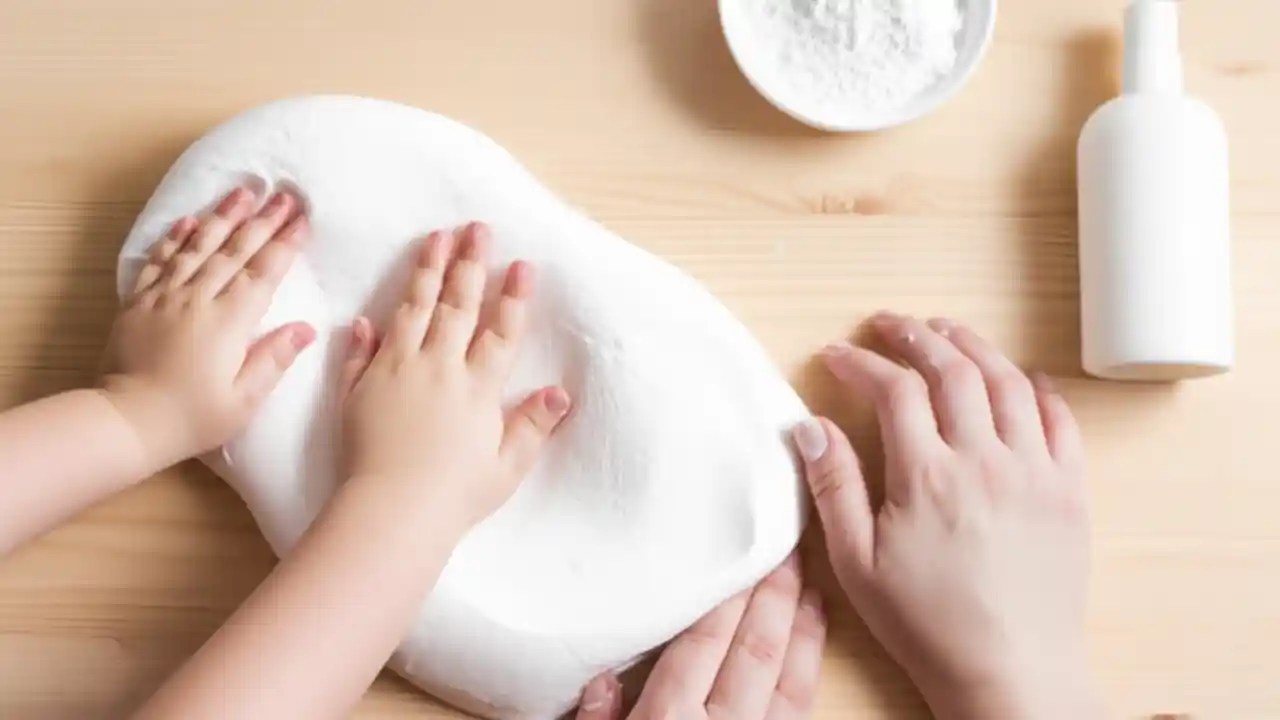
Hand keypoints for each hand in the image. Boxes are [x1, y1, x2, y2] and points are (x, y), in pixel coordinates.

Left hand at [101, 186, 312, 469]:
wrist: (127, 421)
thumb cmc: (193, 417)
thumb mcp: (245, 400)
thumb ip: (274, 359)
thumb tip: (305, 327)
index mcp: (229, 322)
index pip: (264, 273)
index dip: (285, 243)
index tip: (302, 219)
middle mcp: (198, 300)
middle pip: (235, 251)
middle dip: (262, 221)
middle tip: (283, 195)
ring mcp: (165, 297)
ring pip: (198, 246)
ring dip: (222, 217)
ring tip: (242, 192)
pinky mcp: (140, 302)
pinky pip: (159, 261)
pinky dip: (174, 238)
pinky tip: (188, 221)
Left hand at [337, 222, 570, 530]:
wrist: (392, 510)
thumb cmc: (456, 495)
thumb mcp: (508, 466)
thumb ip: (532, 425)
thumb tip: (560, 392)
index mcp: (478, 387)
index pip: (501, 331)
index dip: (513, 297)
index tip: (521, 263)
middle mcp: (438, 369)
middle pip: (457, 306)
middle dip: (469, 264)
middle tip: (476, 229)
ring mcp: (396, 373)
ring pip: (413, 311)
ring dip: (425, 273)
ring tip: (434, 239)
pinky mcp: (360, 389)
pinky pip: (364, 353)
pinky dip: (368, 332)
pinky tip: (367, 315)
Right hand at [575, 554, 826, 719]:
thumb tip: (601, 679)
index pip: (700, 649)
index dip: (723, 600)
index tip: (737, 553)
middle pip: (750, 654)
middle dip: (770, 597)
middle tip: (784, 546)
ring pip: (786, 680)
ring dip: (800, 627)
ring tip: (810, 580)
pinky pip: (799, 708)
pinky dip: (809, 668)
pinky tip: (814, 638)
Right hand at [792, 314, 1102, 719]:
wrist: (1012, 671)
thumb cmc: (928, 625)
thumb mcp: (858, 564)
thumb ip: (834, 486)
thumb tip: (809, 425)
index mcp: (926, 476)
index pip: (893, 390)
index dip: (861, 362)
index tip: (839, 354)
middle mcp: (985, 460)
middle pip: (951, 369)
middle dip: (915, 336)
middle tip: (890, 324)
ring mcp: (1034, 471)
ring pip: (1007, 381)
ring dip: (972, 346)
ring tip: (946, 331)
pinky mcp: (1070, 490)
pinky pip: (1060, 419)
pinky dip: (1038, 387)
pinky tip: (1020, 377)